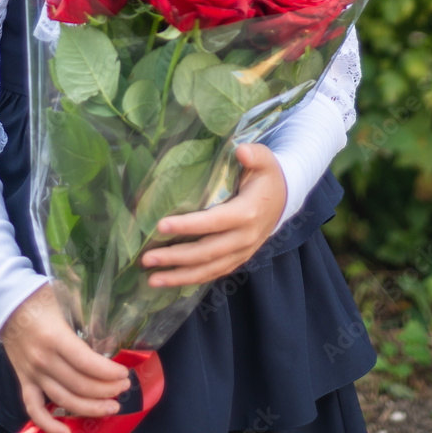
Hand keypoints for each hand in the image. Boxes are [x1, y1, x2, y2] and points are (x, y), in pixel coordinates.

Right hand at [0, 283, 130, 432]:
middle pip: (79, 384)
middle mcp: (44, 359)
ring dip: (89, 408)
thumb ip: (84, 314)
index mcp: (55, 337)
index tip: (124, 373)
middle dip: (106, 390)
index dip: (108, 372)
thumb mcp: (65, 297)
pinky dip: (49, 424)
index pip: (87, 363)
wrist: (6, 303)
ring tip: (111, 408)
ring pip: (63, 400)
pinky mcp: (24, 380)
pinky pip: (33, 409)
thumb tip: (107, 331)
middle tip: (123, 389)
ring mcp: (32, 373)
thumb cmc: (39, 297)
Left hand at [141, 143, 286, 287]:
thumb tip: (240, 150)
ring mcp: (242, 251)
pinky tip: (171, 281)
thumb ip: (254, 154)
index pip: (214, 222)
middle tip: (147, 259)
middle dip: (176, 257)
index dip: (188, 225)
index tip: (160, 226)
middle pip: (207, 252)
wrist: (284, 198)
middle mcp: (245, 237)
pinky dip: (192, 279)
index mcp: (248, 212)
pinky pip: (214, 273)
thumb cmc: (267, 175)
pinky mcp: (238, 258)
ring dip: (180, 276)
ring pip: (209, 269)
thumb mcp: (265, 159)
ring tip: (151, 279)